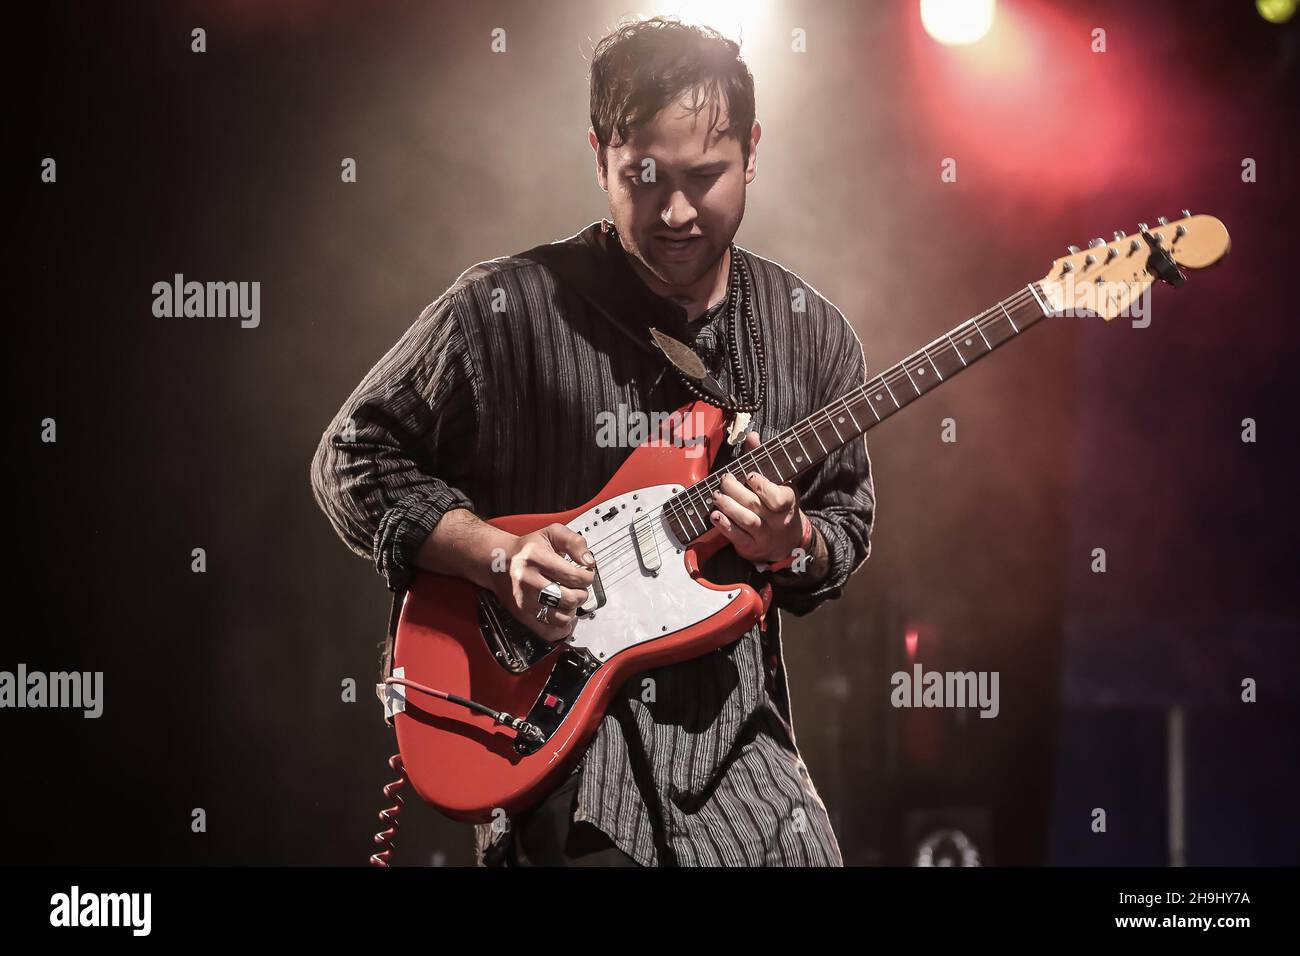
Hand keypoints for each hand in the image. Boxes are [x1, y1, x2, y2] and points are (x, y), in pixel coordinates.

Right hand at [492, 523, 594, 642]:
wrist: (497, 562)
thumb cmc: (528, 548)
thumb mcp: (552, 533)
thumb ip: (574, 542)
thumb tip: (588, 561)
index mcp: (536, 558)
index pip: (574, 576)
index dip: (587, 577)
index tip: (586, 575)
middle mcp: (528, 580)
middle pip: (570, 598)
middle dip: (582, 594)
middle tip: (579, 588)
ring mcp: (525, 600)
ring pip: (561, 617)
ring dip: (572, 610)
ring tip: (570, 599)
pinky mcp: (522, 615)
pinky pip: (548, 631)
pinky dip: (561, 627)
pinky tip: (563, 615)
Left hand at [709, 431, 806, 564]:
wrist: (786, 541)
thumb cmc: (779, 505)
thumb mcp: (778, 482)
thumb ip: (763, 458)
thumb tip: (751, 436)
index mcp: (787, 501)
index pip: (777, 496)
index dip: (762, 486)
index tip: (750, 475)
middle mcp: (777, 520)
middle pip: (755, 505)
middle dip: (736, 490)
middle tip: (724, 480)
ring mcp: (764, 535)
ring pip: (746, 521)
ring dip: (728, 507)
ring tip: (716, 496)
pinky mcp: (751, 547)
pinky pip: (736, 537)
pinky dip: (724, 526)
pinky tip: (714, 515)